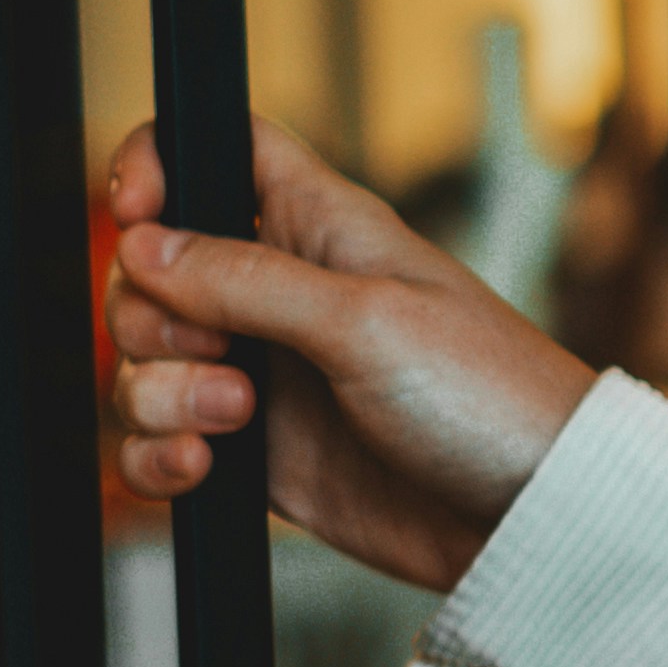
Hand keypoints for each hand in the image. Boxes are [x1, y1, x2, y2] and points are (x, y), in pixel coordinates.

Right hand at [105, 114, 594, 599]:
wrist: (531, 516)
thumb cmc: (491, 397)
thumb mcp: (367, 320)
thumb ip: (247, 279)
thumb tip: (146, 244)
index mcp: (319, 227)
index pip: (218, 150)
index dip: (159, 162)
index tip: (136, 211)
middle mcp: (284, 295)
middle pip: (152, 270)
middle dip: (151, 314)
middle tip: (220, 349)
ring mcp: (266, 376)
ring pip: (148, 362)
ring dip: (160, 393)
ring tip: (236, 417)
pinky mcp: (259, 455)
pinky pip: (165, 443)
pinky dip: (158, 456)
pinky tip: (202, 468)